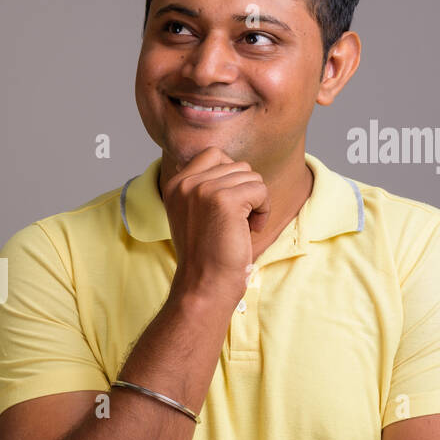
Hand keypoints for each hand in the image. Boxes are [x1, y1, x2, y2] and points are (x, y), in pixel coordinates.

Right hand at [162, 145, 269, 303]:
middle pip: (237, 165)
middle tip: (237, 221)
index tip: (226, 207)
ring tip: (243, 226)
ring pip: (251, 177)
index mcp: (175, 184)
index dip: (230, 177)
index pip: (214, 154)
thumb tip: (231, 164)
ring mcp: (204, 189)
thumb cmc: (206, 254)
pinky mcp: (225, 200)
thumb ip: (202, 186)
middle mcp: (185, 183)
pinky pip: (261, 190)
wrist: (204, 284)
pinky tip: (252, 229)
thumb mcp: (192, 213)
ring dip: (256, 202)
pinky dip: (264, 210)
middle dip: (245, 191)